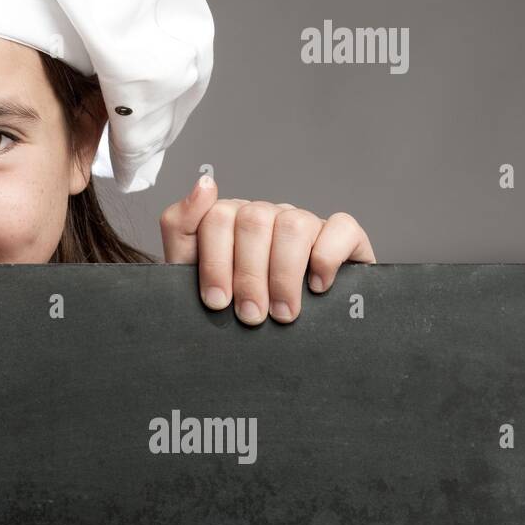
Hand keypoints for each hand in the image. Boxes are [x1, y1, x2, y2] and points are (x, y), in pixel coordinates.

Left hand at [159, 175, 375, 324]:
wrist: (281, 340)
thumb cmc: (234, 305)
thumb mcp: (191, 272)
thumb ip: (181, 227)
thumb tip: (205, 183)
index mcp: (229, 219)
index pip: (217, 217)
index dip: (215, 263)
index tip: (218, 302)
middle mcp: (267, 215)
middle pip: (253, 221)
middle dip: (249, 275)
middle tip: (251, 315)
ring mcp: (305, 222)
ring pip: (293, 224)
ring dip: (284, 274)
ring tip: (282, 312)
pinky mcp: (344, 236)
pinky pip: (340, 227)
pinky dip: (327, 258)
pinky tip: (317, 287)